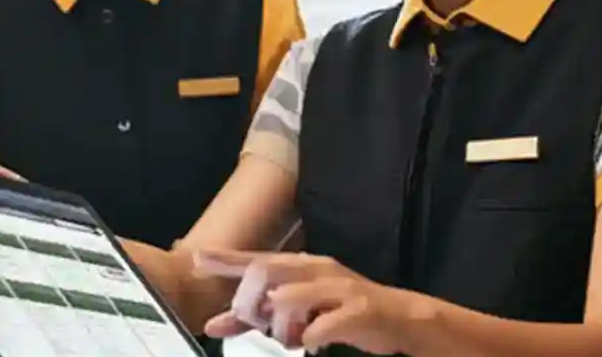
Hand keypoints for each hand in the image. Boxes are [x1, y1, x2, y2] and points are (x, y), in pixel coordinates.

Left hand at [197, 250, 429, 353]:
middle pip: (268, 273)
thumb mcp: (298, 312)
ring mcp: (339, 288)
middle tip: (256, 322)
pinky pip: (319, 327)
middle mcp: (319, 269)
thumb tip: (213, 324)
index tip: (200, 259)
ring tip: (290, 338)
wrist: (401, 317)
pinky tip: (311, 343)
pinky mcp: (357, 311)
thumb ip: (256, 318)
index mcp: (303, 265)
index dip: (228, 259)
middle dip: (251, 302)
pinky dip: (308, 339)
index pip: (258, 259)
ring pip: (289, 299)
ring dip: (280, 325)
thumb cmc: (344, 311)